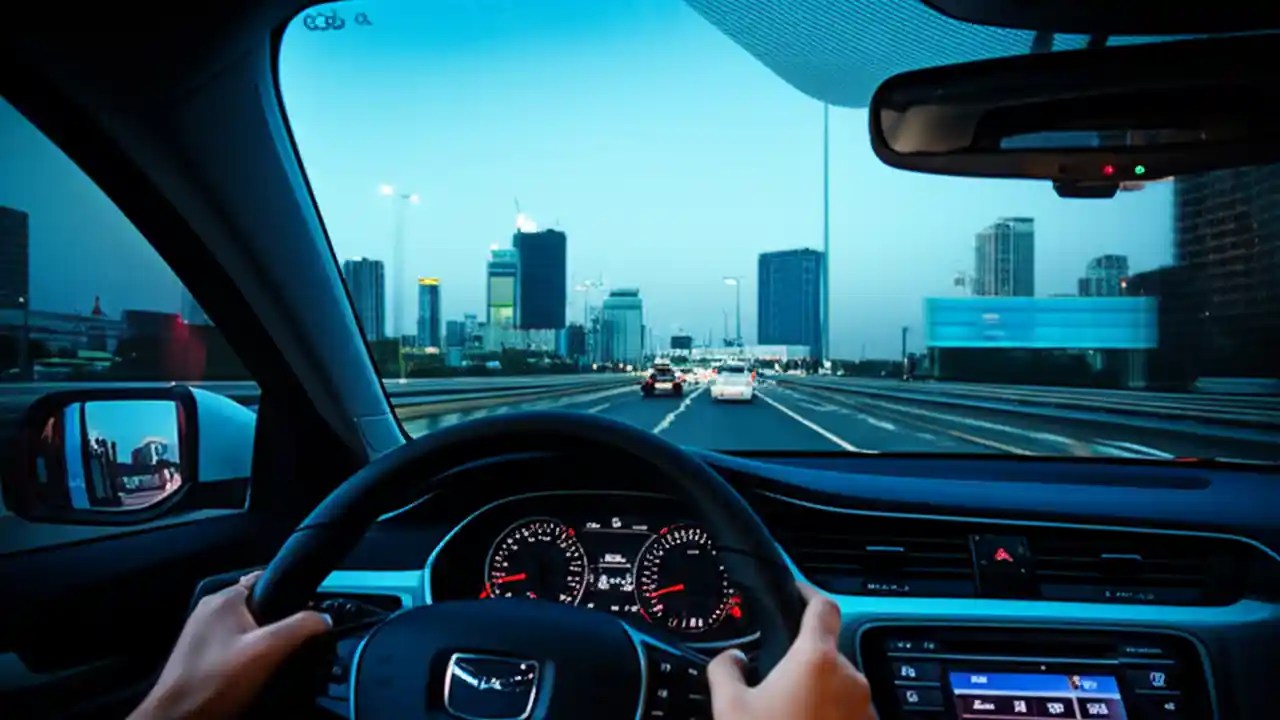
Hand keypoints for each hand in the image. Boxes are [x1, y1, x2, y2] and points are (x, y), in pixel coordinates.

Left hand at [129, 571, 331, 719]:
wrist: (176, 719)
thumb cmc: (216, 681)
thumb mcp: (266, 650)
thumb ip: (299, 628)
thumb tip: (325, 618)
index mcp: (224, 598)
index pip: (267, 579)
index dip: (292, 595)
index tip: (308, 617)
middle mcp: (209, 609)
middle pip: (258, 605)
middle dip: (278, 621)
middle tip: (294, 643)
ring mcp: (200, 631)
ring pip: (245, 626)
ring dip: (262, 640)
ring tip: (275, 659)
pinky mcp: (197, 653)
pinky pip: (232, 643)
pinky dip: (246, 652)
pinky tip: (253, 670)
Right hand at [708, 583, 876, 719]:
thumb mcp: (730, 707)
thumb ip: (725, 669)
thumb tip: (731, 658)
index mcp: (816, 658)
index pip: (822, 606)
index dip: (809, 593)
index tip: (798, 592)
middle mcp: (850, 677)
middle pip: (826, 652)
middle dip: (802, 663)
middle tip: (773, 683)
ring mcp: (865, 708)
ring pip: (837, 687)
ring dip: (816, 694)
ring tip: (786, 716)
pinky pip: (846, 714)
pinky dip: (827, 717)